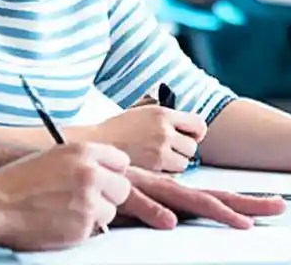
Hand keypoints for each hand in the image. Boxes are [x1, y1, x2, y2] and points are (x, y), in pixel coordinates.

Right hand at [0, 142, 131, 251]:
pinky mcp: (82, 228)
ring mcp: (88, 203)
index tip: (103, 178)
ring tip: (67, 211)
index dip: (111, 171)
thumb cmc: (20, 180)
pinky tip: (60, 222)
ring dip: (95, 214)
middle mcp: (90, 175)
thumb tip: (107, 170)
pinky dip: (81, 228)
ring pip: (111, 211)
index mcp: (83, 152)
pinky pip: (95, 230)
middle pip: (122, 187)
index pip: (120, 161)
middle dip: (108, 194)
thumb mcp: (55, 156)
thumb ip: (85, 160)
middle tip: (86, 199)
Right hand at [88, 105, 207, 172]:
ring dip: (173, 165)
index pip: (198, 124)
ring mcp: (158, 151)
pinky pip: (171, 178)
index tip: (190, 137)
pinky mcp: (152, 169)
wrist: (93, 144)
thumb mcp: (141, 112)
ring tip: (155, 162)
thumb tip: (185, 125)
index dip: (196, 133)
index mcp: (162, 114)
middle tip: (167, 153)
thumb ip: (163, 118)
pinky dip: (164, 175)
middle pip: (192, 147)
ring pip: (183, 165)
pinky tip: (149, 170)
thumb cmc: (115, 130)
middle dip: (182, 151)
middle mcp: (163, 131)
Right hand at [114, 166, 286, 229]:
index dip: (244, 201)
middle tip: (278, 207)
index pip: (215, 197)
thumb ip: (157, 209)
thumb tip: (177, 222)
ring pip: (186, 200)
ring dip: (214, 211)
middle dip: (248, 203)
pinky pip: (140, 206)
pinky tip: (169, 224)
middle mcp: (165, 188)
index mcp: (172, 189)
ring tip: (241, 223)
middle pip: (212, 197)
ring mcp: (147, 191)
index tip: (272, 206)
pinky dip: (154, 213)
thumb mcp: (139, 199)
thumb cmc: (106, 187)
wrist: (67, 170)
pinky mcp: (123, 196)